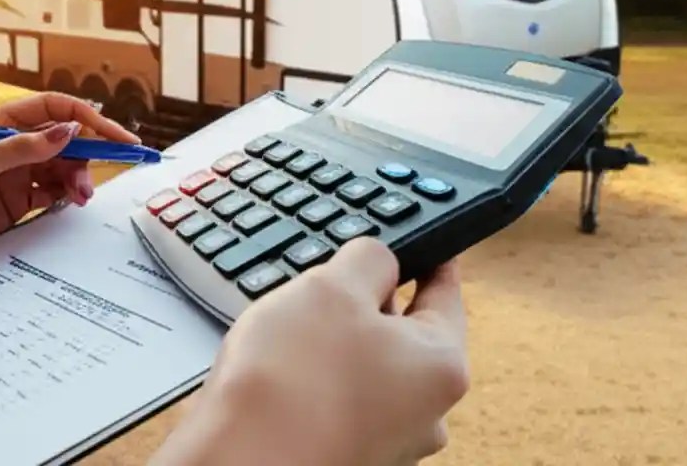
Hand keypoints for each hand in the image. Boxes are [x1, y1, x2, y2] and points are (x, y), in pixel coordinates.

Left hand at [0, 92, 139, 271]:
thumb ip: (23, 148)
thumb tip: (69, 131)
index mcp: (0, 124)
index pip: (54, 110)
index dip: (88, 118)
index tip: (116, 135)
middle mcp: (12, 144)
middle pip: (65, 139)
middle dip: (90, 153)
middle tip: (110, 168)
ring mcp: (16, 173)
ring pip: (63, 167)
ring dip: (79, 178)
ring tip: (81, 196)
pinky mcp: (18, 200)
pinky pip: (54, 191)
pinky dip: (68, 195)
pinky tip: (72, 202)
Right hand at [152, 239, 469, 465]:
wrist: (241, 463)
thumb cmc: (292, 383)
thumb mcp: (332, 287)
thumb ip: (368, 260)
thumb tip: (378, 260)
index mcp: (442, 365)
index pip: (446, 293)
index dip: (430, 259)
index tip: (427, 242)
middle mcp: (426, 412)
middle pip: (404, 333)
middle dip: (366, 304)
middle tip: (326, 281)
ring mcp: (387, 440)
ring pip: (368, 367)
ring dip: (336, 342)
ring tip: (290, 330)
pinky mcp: (346, 454)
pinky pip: (339, 399)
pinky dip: (316, 379)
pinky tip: (281, 369)